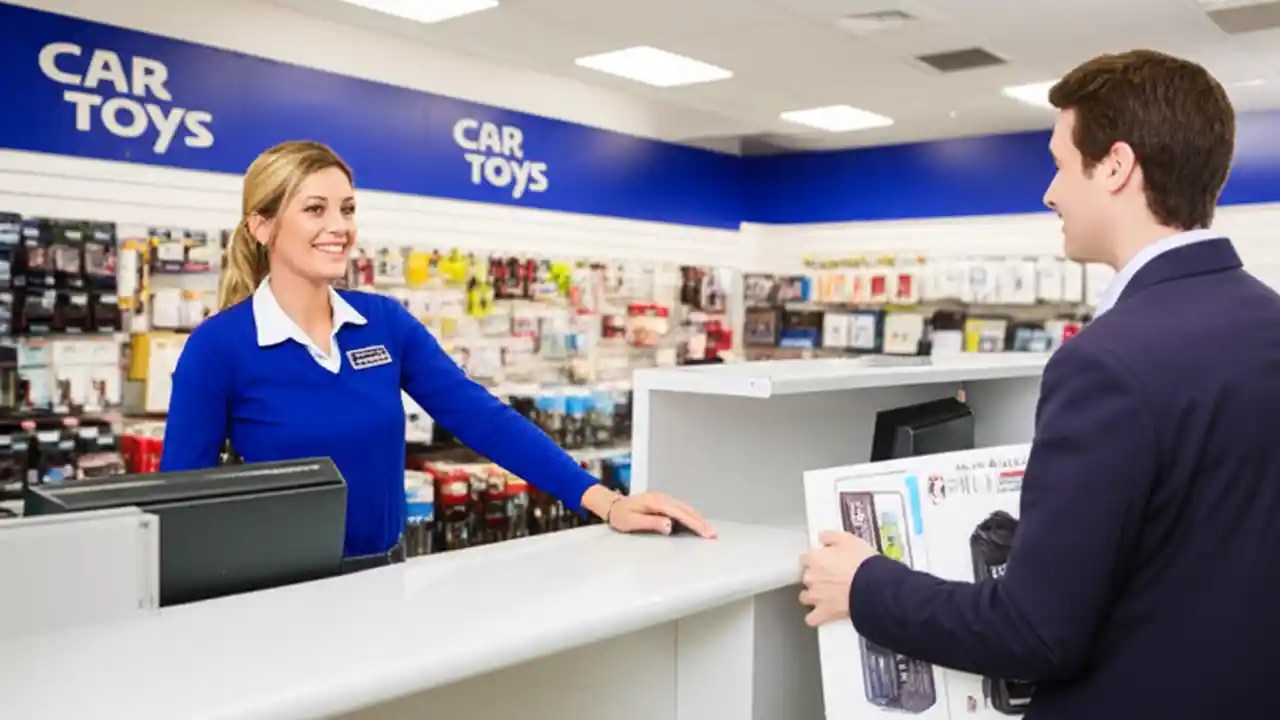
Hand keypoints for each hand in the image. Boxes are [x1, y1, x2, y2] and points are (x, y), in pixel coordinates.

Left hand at [583, 486, 716, 538]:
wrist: (613, 506)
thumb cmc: (620, 516)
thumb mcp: (632, 522)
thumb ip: (651, 523)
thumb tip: (670, 525)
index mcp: (656, 502)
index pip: (680, 514)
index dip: (695, 524)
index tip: (706, 533)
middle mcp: (662, 498)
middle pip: (687, 510)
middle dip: (701, 523)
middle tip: (713, 535)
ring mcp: (664, 499)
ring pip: (686, 509)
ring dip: (698, 520)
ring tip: (709, 532)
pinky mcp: (664, 502)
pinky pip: (681, 509)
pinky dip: (692, 516)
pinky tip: (698, 524)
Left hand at [799, 531, 877, 626]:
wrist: (874, 587)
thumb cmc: (864, 565)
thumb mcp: (849, 540)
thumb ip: (831, 537)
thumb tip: (823, 537)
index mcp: (815, 558)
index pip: (806, 558)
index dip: (817, 560)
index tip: (824, 561)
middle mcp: (811, 577)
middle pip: (806, 577)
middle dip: (816, 577)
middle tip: (831, 578)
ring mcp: (816, 596)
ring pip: (806, 597)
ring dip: (814, 596)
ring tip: (828, 595)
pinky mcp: (824, 613)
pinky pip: (812, 618)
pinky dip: (816, 617)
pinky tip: (822, 614)